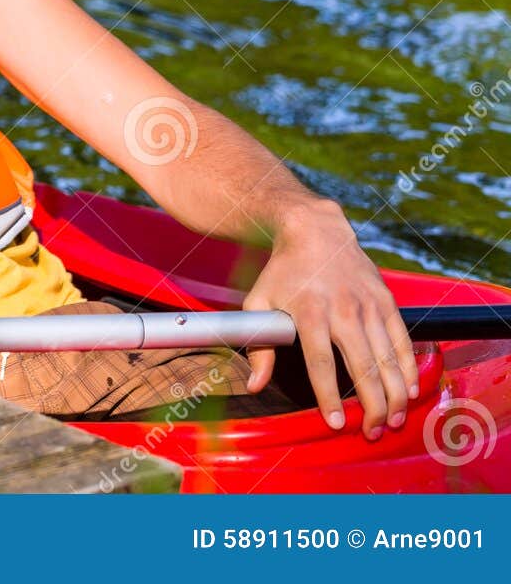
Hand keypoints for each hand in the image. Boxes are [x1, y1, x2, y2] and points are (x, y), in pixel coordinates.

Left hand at [242, 199, 417, 438]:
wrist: (316, 231)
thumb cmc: (283, 272)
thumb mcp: (259, 301)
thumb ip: (258, 346)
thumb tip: (254, 386)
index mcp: (309, 312)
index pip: (321, 363)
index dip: (329, 396)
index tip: (336, 424)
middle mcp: (343, 309)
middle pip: (363, 367)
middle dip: (372, 405)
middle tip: (373, 433)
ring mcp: (369, 305)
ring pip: (388, 359)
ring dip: (395, 394)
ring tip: (394, 421)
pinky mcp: (386, 301)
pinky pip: (402, 341)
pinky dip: (409, 368)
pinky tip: (410, 391)